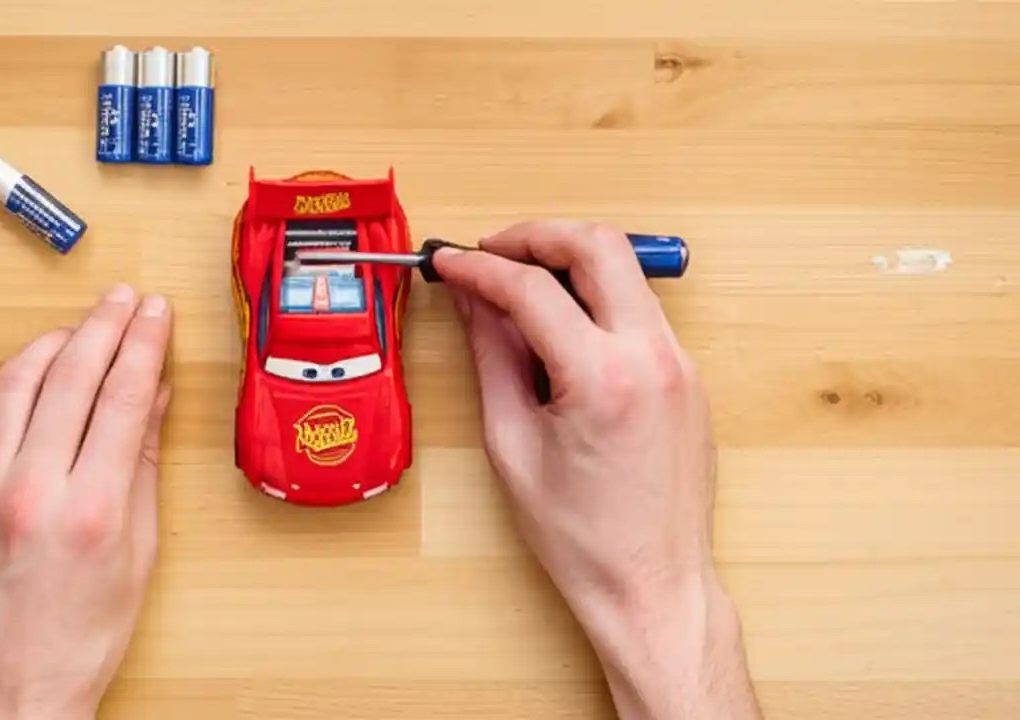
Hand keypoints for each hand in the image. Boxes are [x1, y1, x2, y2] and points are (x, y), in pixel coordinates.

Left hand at [0, 285, 171, 719]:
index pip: (123, 395)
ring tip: (79, 330)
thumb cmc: (83, 638)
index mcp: (92, 508)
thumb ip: (144, 466)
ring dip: (51, 345)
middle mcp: (31, 490)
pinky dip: (5, 388)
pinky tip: (29, 382)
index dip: (144, 342)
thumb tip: (153, 400)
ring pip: (13, 384)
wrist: (10, 691)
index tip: (156, 312)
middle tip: (124, 300)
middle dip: (103, 326)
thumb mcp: (139, 553)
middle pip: (70, 376)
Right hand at [435, 222, 759, 719]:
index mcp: (603, 378)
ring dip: (570, 262)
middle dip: (536, 235)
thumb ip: (493, 358)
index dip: (479, 267)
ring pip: (626, 272)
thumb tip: (475, 302)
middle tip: (490, 250)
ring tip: (518, 287)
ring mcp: (680, 364)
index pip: (531, 287)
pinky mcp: (688, 377)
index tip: (449, 262)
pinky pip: (640, 310)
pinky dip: (597, 298)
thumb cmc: (583, 537)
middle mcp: (653, 357)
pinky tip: (560, 324)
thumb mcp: (513, 444)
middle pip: (599, 246)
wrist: (652, 585)